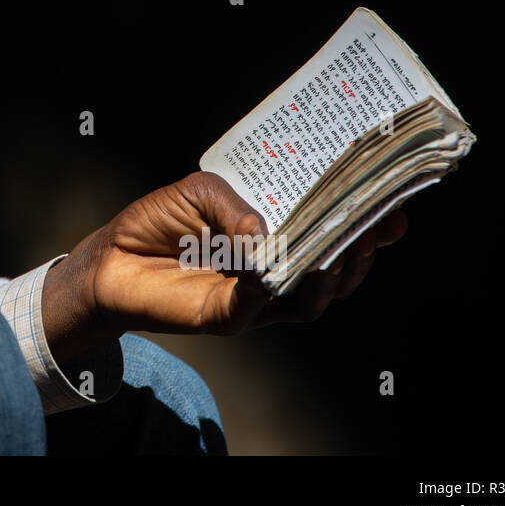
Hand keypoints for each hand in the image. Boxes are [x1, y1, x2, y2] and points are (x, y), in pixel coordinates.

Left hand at [42, 171, 408, 359]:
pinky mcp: (232, 316)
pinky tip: (277, 264)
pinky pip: (265, 304)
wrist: (111, 261)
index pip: (332, 229)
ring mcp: (259, 297)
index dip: (367, 220)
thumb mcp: (198, 189)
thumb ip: (234, 204)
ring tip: (338, 247)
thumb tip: (264, 232)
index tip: (393, 206)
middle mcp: (276, 267)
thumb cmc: (157, 221)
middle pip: (338, 266)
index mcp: (276, 232)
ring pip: (315, 295)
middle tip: (376, 224)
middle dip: (362, 246)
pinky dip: (274, 285)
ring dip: (332, 272)